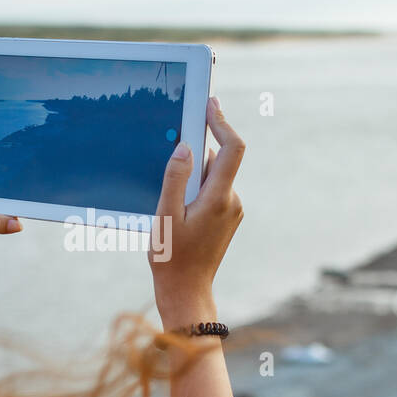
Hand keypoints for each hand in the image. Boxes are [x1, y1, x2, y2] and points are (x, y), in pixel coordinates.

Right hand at [149, 96, 243, 329]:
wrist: (187, 292)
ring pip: (212, 178)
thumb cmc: (172, 258)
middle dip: (194, 155)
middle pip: (218, 161)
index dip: (222, 121)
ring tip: (168, 202)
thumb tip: (186, 147)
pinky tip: (175, 210)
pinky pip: (212, 192)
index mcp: (219, 198)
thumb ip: (175, 178)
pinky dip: (194, 190)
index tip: (209, 103)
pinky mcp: (226, 219)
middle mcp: (232, 201)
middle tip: (167, 159)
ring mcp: (232, 211)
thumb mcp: (165, 216)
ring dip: (191, 177)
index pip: (232, 148)